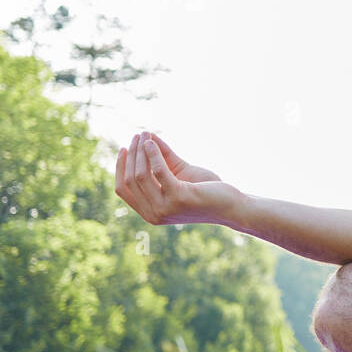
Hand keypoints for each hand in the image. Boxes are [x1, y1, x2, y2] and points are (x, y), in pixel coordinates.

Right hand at [115, 130, 242, 225]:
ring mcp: (165, 208)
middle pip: (130, 180)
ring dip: (140, 152)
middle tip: (136, 136)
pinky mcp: (178, 198)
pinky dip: (153, 154)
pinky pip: (158, 171)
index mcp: (150, 213)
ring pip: (140, 175)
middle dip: (131, 155)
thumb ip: (161, 160)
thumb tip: (144, 137)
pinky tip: (152, 142)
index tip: (124, 149)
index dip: (120, 168)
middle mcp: (154, 215)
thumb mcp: (178, 174)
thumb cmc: (206, 190)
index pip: (123, 189)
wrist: (230, 204)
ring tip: (143, 136)